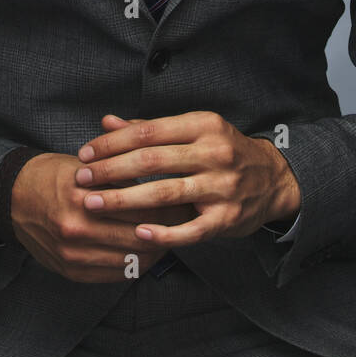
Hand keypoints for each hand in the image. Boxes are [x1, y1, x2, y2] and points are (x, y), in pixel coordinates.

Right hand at [9, 151, 191, 283]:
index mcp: (82, 195)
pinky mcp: (71, 271)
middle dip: (168, 230)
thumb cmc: (56, 175)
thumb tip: (166, 179)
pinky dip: (135, 265)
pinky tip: (147, 253)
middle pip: (139, 237)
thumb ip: (123, 171)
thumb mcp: (87, 164)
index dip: (168, 205)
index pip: (140, 206)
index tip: (184, 199)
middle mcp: (76, 228)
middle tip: (186, 221)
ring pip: (130, 260)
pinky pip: (114, 275)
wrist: (13, 199)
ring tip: (171, 237)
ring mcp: (72, 254)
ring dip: (155, 251)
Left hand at [74, 111, 300, 249]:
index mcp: (203, 125)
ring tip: (94, 204)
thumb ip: (149, 128)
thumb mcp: (193, 130)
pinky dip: (163, 233)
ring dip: (124, 200)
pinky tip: (138, 234)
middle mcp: (214, 153)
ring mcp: (222, 187)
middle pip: (152, 161)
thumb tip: (106, 122)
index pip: (148, 132)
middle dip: (111, 171)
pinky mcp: (227, 218)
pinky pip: (190, 229)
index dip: (112, 143)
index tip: (85, 153)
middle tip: (81, 180)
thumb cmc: (223, 151)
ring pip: (165, 193)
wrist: (273, 178)